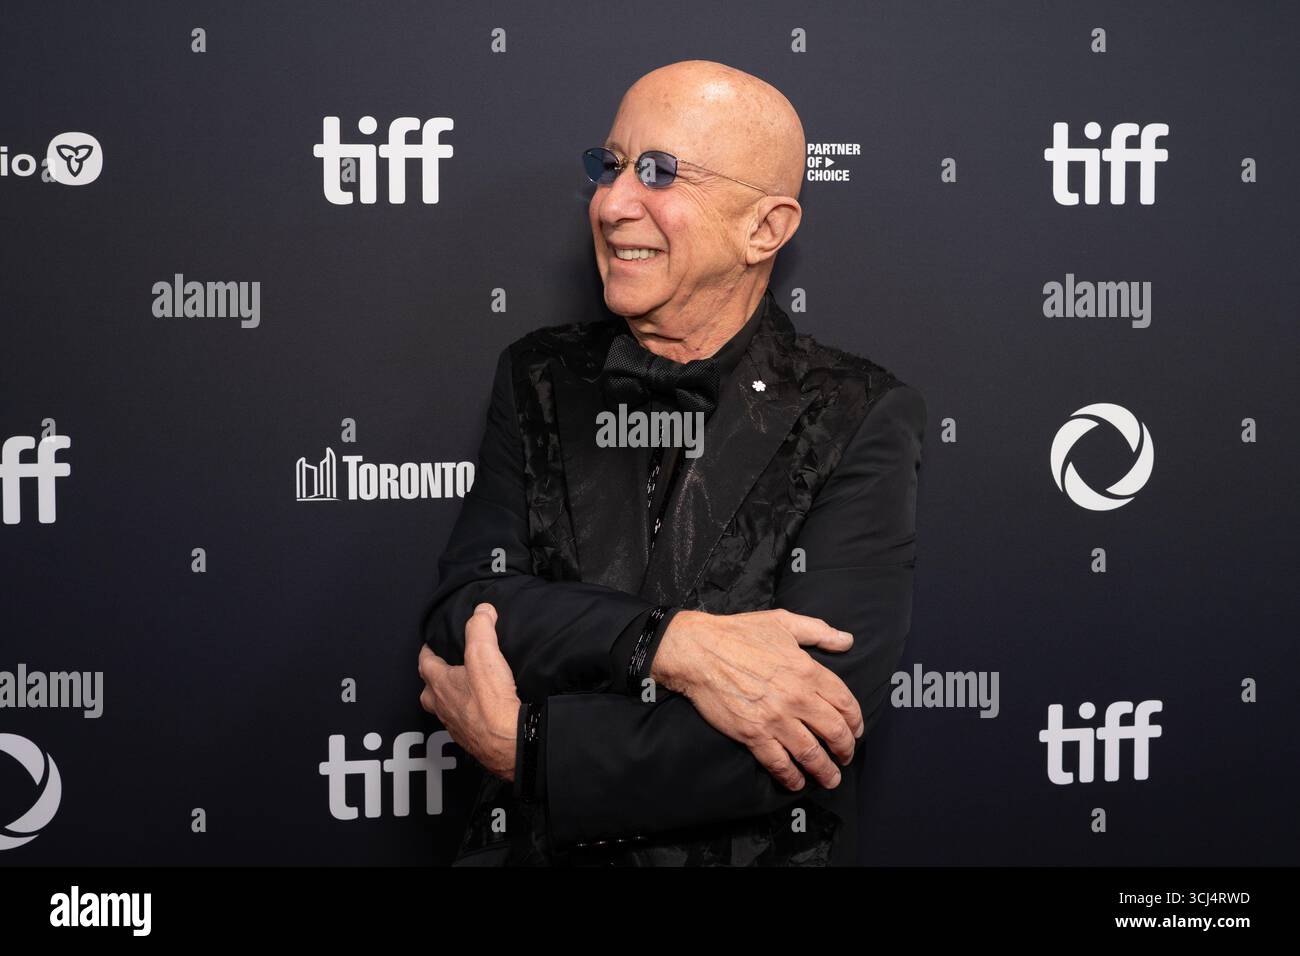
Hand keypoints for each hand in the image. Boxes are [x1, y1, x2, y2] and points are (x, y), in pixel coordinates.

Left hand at [418, 603, 520, 780]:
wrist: (508, 743)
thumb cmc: (491, 703)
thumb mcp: (484, 653)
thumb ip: (481, 628)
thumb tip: (482, 610)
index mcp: (440, 684)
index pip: (425, 663)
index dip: (427, 651)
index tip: (430, 645)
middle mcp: (443, 707)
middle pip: (427, 691)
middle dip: (432, 680)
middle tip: (441, 670)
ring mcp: (455, 726)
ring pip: (443, 710)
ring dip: (448, 699)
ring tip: (461, 691)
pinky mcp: (471, 740)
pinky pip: (461, 725)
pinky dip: (466, 717)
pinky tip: (480, 713)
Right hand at [650, 608, 863, 791]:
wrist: (698, 651)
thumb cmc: (738, 633)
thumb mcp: (783, 622)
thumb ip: (819, 632)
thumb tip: (847, 640)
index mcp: (807, 671)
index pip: (845, 702)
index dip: (855, 721)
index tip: (856, 730)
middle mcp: (796, 698)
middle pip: (834, 732)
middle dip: (845, 749)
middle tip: (846, 756)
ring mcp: (775, 719)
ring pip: (811, 753)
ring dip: (825, 770)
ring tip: (831, 779)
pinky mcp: (753, 734)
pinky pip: (779, 763)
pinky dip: (791, 777)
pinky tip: (796, 782)